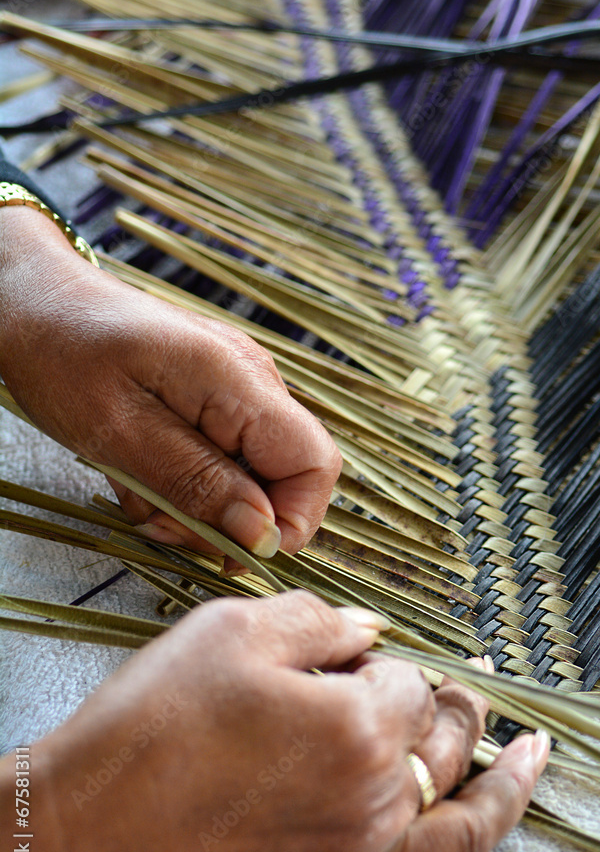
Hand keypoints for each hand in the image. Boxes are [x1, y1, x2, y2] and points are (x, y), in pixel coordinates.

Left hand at [0, 207, 341, 560]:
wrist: (34, 302)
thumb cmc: (62, 352)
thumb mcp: (118, 431)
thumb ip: (196, 481)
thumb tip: (261, 534)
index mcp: (238, 380)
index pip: (315, 464)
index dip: (290, 521)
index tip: (230, 549)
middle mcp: (251, 381)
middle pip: (283, 478)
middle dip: (227, 520)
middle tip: (160, 522)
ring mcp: (235, 388)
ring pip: (248, 477)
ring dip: (196, 506)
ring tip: (139, 493)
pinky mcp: (213, 398)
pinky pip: (221, 460)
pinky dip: (183, 482)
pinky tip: (139, 472)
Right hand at [11, 592, 547, 851]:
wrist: (93, 815)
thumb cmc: (157, 720)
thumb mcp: (235, 629)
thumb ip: (320, 619)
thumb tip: (368, 629)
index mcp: (358, 726)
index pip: (409, 681)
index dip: (388, 659)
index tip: (363, 653)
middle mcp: (372, 799)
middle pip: (444, 744)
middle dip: (459, 705)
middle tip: (469, 683)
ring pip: (458, 824)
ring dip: (501, 787)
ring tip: (529, 759)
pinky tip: (468, 834)